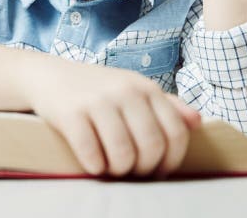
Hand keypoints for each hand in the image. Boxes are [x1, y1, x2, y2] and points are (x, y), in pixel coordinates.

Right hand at [21, 56, 201, 177]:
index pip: (176, 132)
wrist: (48, 75)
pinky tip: (92, 162)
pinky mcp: (71, 113)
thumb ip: (166, 104)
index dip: (172, 159)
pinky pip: (92, 155)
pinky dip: (94, 166)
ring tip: (111, 167)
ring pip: (123, 155)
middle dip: (143, 169)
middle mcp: (125, 92)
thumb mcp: (133, 88)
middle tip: (132, 172)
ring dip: (118, 171)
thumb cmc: (95, 88)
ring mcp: (98, 101)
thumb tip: (197, 122)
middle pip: (152, 148)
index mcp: (145, 87)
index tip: (158, 170)